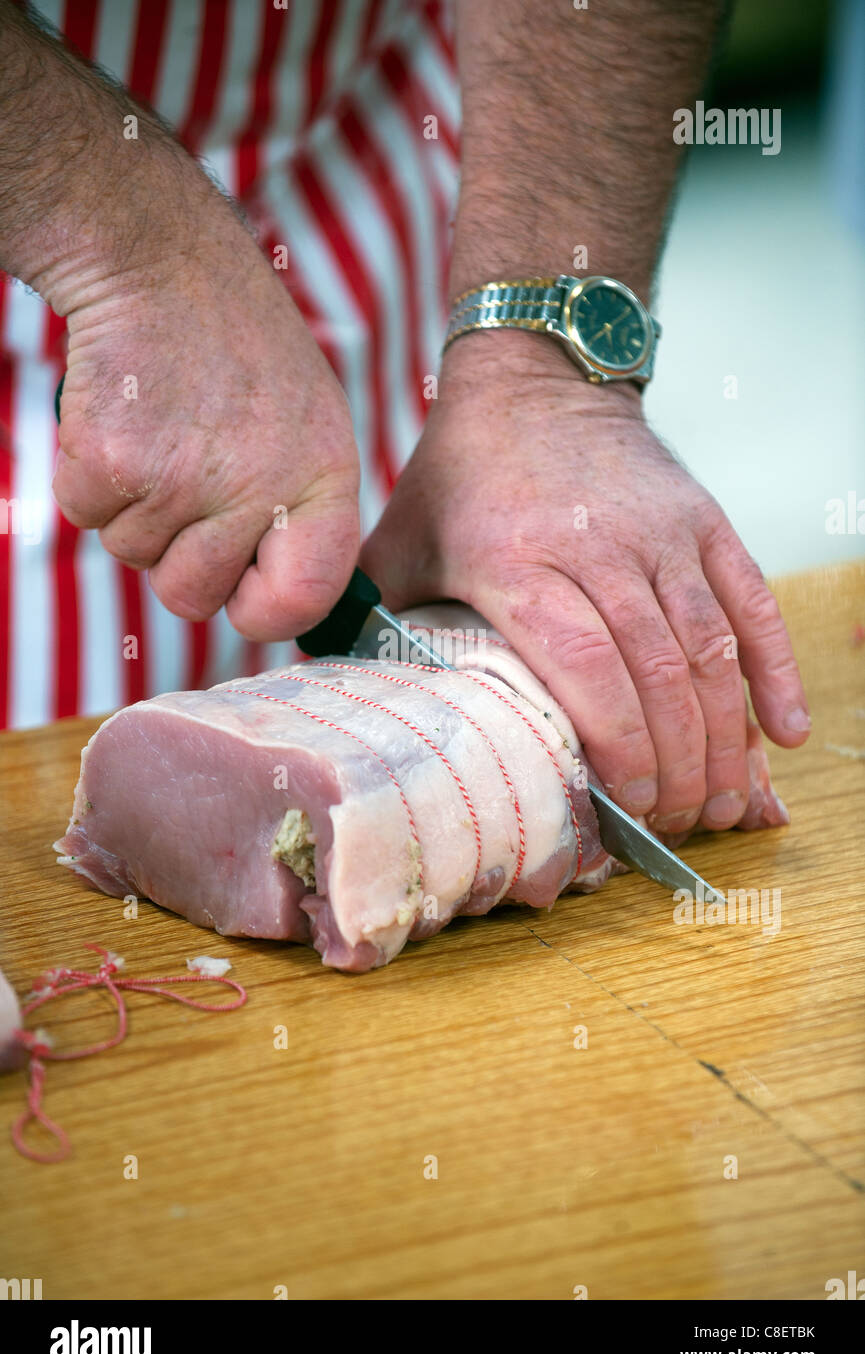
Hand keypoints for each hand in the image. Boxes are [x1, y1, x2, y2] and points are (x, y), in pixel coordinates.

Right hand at [50, 169, 358, 640]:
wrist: (161, 259)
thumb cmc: (237, 347)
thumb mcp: (310, 426)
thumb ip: (303, 515)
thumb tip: (287, 602)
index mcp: (323, 481)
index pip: (304, 599)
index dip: (261, 608)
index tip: (244, 588)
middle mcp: (261, 489)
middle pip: (192, 598)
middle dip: (175, 557)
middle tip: (186, 482)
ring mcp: (185, 481)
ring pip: (132, 555)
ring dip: (133, 507)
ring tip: (163, 432)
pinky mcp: (116, 463)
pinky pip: (87, 516)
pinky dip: (90, 477)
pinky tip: (126, 419)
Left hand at [362, 333, 809, 832]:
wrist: (535, 378)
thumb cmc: (460, 474)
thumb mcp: (401, 540)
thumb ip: (371, 618)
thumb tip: (333, 703)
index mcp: (517, 559)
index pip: (582, 663)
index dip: (615, 740)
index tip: (624, 803)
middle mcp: (598, 546)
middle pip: (654, 671)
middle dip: (673, 762)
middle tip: (675, 824)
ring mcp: (661, 533)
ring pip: (708, 648)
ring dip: (721, 735)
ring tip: (720, 802)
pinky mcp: (704, 522)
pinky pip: (751, 603)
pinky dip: (774, 671)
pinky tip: (782, 734)